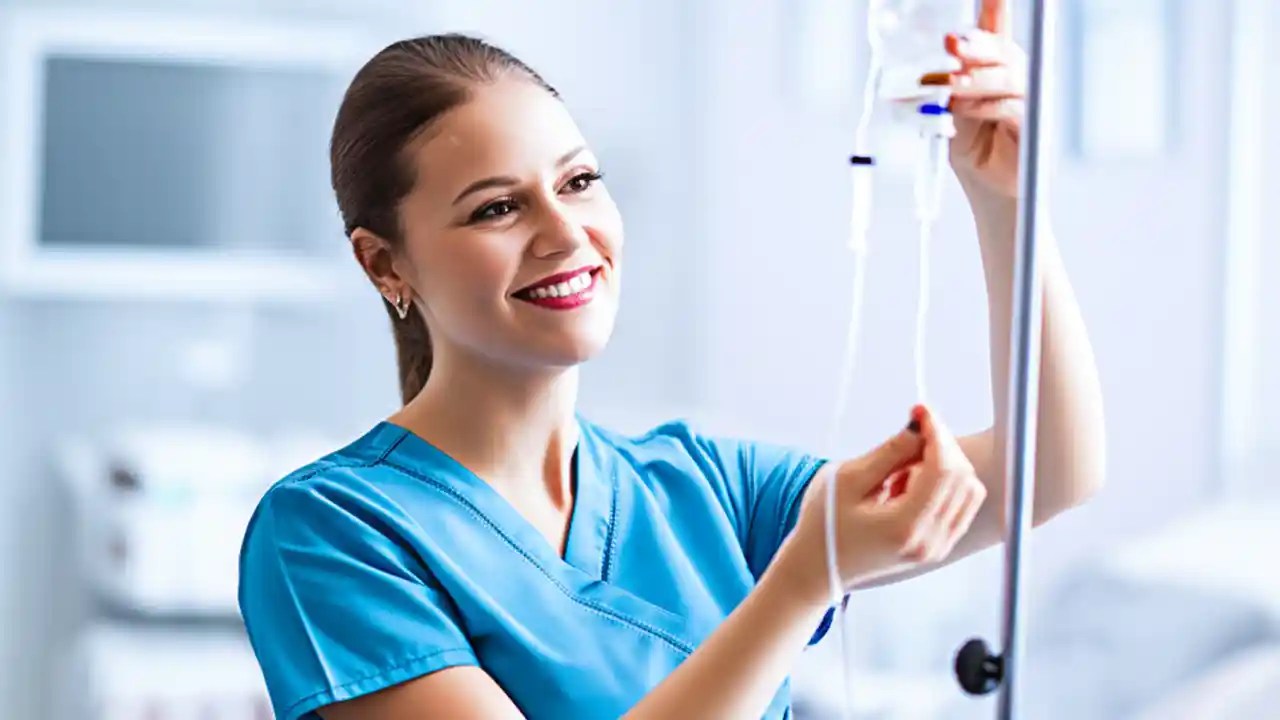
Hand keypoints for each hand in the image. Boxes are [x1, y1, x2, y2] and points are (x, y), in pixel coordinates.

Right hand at [773, 405, 986, 606]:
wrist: (819, 568)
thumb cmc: (824, 527)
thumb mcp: (848, 481)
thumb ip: (889, 453)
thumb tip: (919, 427)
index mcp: (905, 526)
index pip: (943, 470)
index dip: (936, 433)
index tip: (920, 411)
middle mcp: (929, 541)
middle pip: (963, 478)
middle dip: (943, 445)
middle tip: (913, 430)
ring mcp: (937, 548)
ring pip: (968, 491)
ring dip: (945, 466)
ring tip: (903, 467)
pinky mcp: (938, 547)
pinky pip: (960, 505)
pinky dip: (944, 485)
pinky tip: (910, 483)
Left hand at [945, 0, 1025, 198]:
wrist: (986, 183)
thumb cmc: (970, 142)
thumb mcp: (947, 108)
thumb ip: (940, 88)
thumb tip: (918, 72)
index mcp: (994, 63)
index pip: (995, 25)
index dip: (995, 4)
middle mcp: (1015, 73)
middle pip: (1001, 48)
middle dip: (976, 44)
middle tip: (952, 44)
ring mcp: (1028, 96)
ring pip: (1005, 76)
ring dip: (973, 79)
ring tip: (948, 85)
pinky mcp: (1032, 123)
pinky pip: (1011, 106)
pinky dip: (982, 106)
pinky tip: (961, 109)